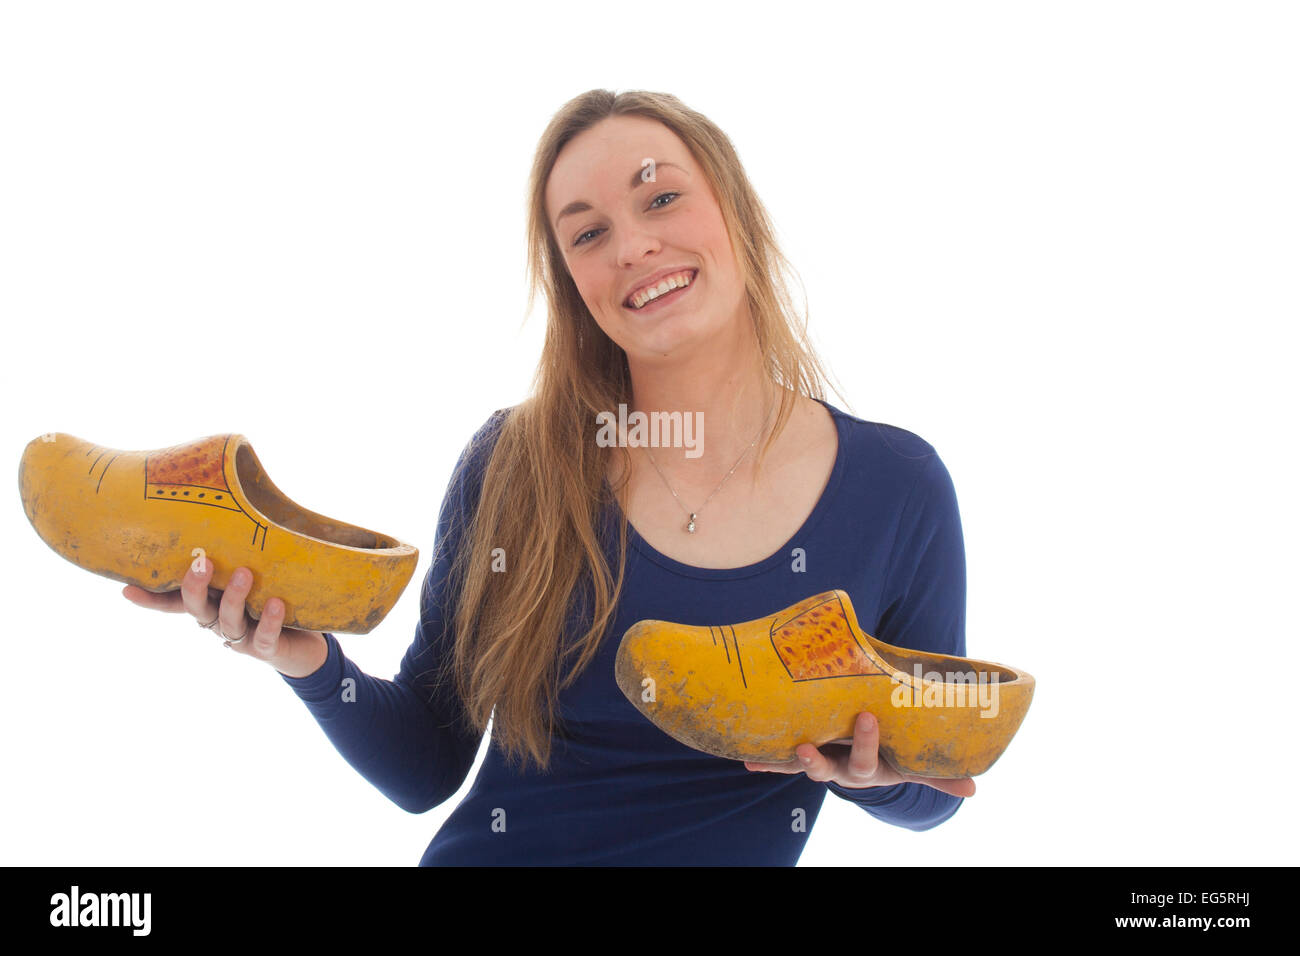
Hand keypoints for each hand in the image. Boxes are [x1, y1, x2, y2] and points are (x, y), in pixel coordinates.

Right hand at [121, 555, 327, 677]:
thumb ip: (242, 557)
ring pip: (228, 620)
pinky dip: (269, 621)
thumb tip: (240, 515)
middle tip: (201, 563)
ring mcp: (241, 637)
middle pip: (196, 607)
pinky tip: (276, 604)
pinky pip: (265, 637)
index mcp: (211, 602)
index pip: (174, 602)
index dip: (151, 598)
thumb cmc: (275, 600)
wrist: (305, 644)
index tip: (126, 589)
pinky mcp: (267, 648)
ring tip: (245, 573)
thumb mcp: (257, 577)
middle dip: (195, 586)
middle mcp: (219, 621)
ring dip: (234, 597)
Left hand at [744, 711, 975, 798]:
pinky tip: (744, 758)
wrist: (865, 757)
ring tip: (760, 758)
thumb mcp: (912, 763)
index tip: (867, 717)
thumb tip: (974, 790)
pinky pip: (779, 758)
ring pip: (798, 764)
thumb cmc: (892, 752)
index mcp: (867, 769)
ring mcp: (819, 760)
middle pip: (826, 770)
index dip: (865, 743)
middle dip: (815, 761)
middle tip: (805, 747)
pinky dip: (763, 760)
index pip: (866, 760)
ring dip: (780, 762)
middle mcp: (839, 769)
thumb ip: (938, 775)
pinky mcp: (800, 753)